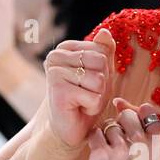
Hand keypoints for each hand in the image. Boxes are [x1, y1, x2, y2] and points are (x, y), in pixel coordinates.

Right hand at [43, 27, 115, 148]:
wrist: (69, 128)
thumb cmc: (85, 99)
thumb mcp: (100, 72)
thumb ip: (104, 51)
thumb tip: (105, 31)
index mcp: (65, 48)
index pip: (102, 51)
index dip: (104, 72)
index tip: (89, 83)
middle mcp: (55, 56)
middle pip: (101, 63)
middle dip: (102, 84)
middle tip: (87, 94)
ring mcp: (54, 73)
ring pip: (99, 81)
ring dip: (98, 97)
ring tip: (82, 102)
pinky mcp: (58, 91)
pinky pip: (94, 98)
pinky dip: (92, 108)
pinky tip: (78, 109)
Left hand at [86, 97, 159, 159]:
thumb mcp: (153, 157)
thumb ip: (142, 128)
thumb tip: (120, 101)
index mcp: (158, 146)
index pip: (150, 113)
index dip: (141, 113)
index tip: (137, 124)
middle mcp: (141, 146)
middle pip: (128, 115)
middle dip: (123, 124)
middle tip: (123, 143)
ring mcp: (120, 151)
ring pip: (111, 125)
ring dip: (110, 135)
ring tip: (114, 153)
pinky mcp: (101, 157)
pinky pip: (96, 134)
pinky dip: (97, 141)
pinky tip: (103, 153)